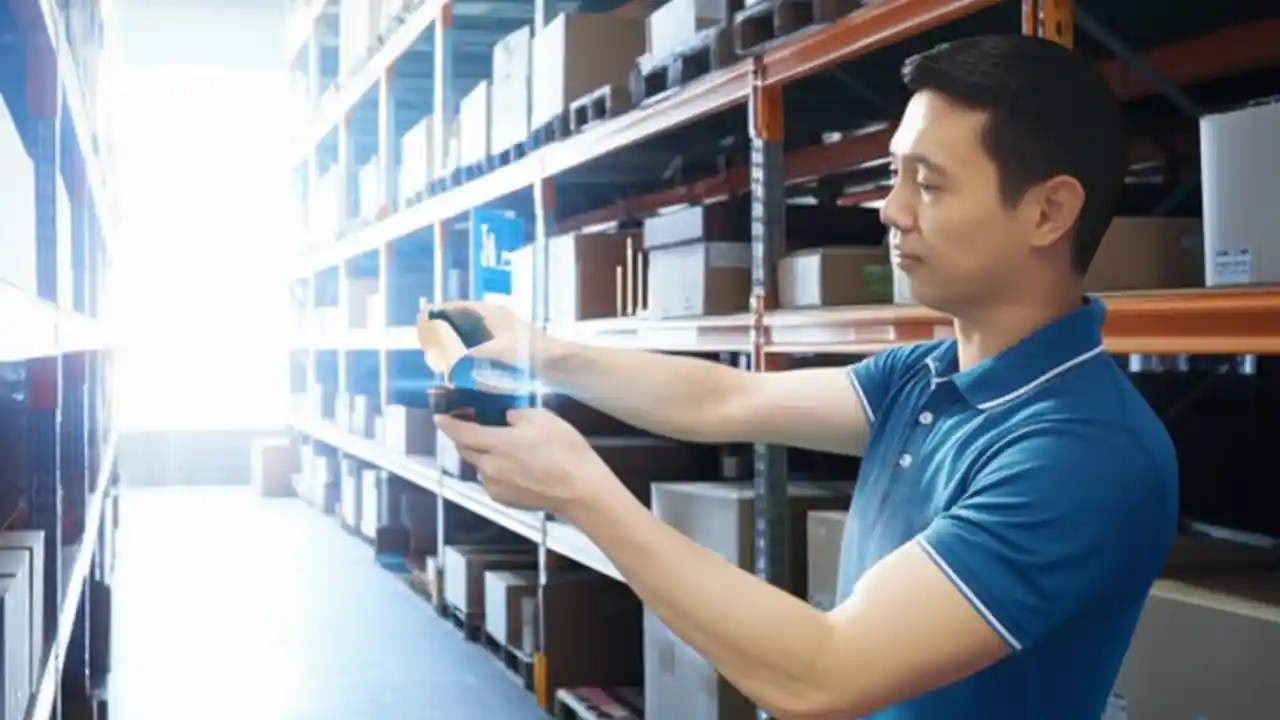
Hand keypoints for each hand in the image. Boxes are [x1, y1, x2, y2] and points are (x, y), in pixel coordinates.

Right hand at [420, 301, 562, 381]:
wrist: (558, 364)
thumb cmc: (529, 352)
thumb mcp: (496, 353)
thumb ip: (470, 359)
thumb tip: (448, 369)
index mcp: (492, 313)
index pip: (461, 306)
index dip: (442, 310)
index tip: (424, 316)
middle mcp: (495, 320)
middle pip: (464, 320)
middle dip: (445, 328)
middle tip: (428, 339)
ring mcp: (501, 334)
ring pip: (471, 335)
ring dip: (456, 342)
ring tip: (438, 353)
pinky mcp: (506, 349)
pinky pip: (480, 347)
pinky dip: (467, 353)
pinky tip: (460, 366)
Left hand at [434, 407, 617, 515]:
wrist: (580, 490)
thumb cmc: (564, 450)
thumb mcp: (542, 418)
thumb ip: (516, 415)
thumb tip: (505, 418)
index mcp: (496, 444)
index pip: (460, 432)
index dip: (447, 423)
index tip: (439, 417)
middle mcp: (488, 467)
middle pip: (465, 449)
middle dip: (466, 437)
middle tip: (476, 425)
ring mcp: (495, 486)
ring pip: (479, 465)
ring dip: (484, 454)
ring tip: (506, 448)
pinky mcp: (504, 500)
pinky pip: (491, 480)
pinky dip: (496, 470)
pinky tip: (517, 467)